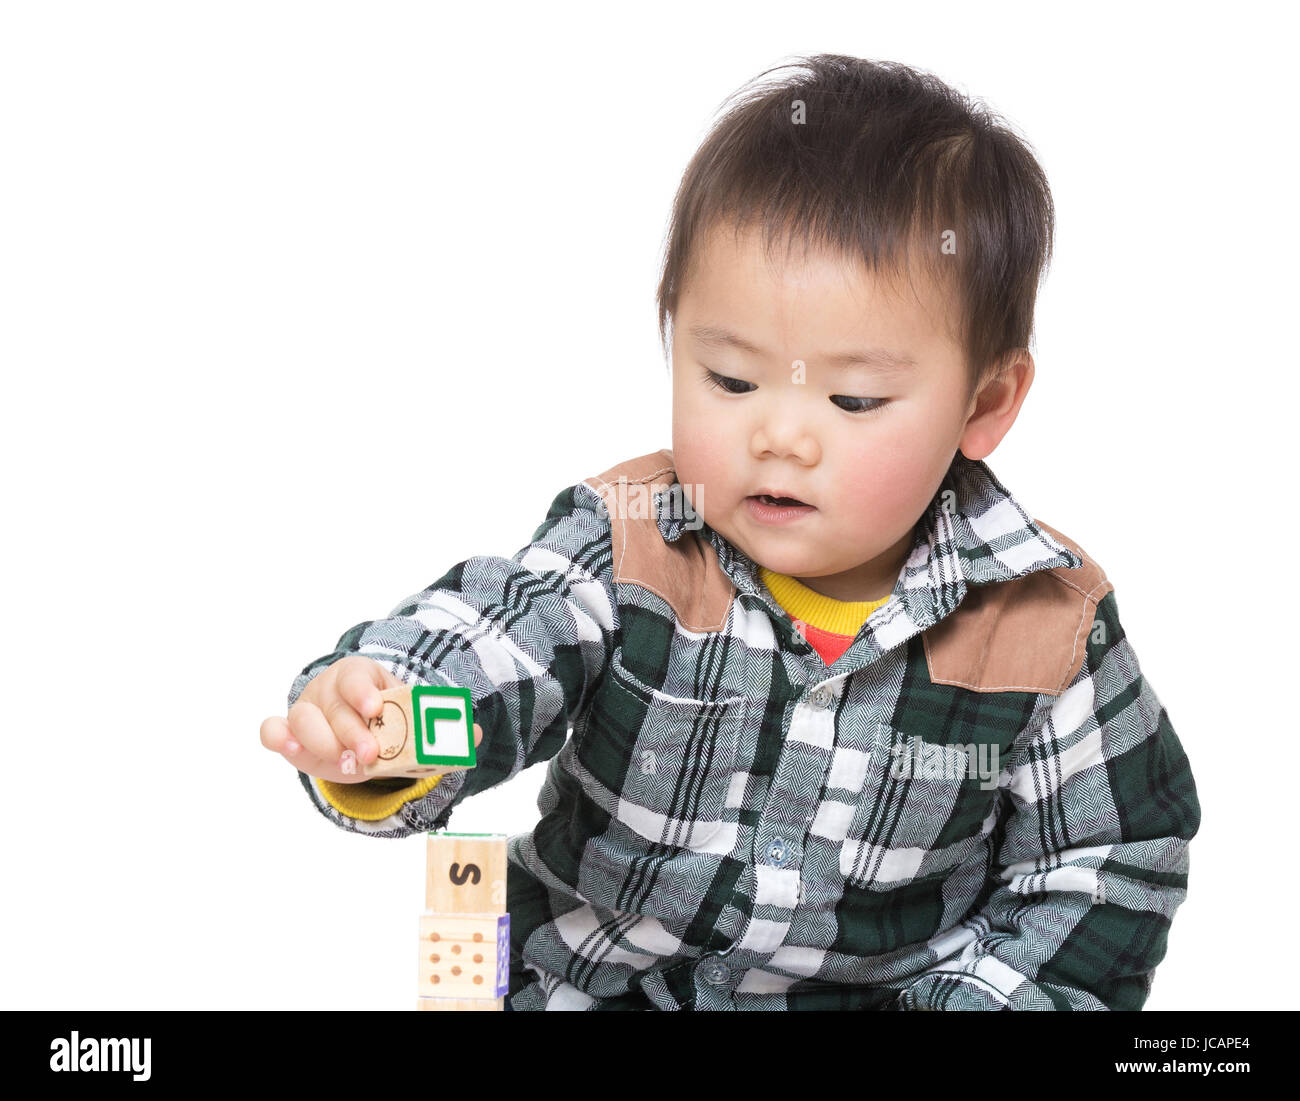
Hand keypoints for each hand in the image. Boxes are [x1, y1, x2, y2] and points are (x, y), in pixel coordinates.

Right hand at [261, 656, 404, 783]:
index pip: (356, 678)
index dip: (363, 692)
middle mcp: (328, 688)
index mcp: (358, 674)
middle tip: (369, 754)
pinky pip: (272, 730)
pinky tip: (291, 747)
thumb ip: (415, 722)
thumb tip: (443, 738)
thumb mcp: (404, 714)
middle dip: (353, 733)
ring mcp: (306, 708)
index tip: (374, 708)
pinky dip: (277, 737)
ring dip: (325, 744)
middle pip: (336, 708)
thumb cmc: (386, 720)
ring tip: (346, 763)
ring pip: (305, 721)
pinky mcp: (290, 732)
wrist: (365, 733)